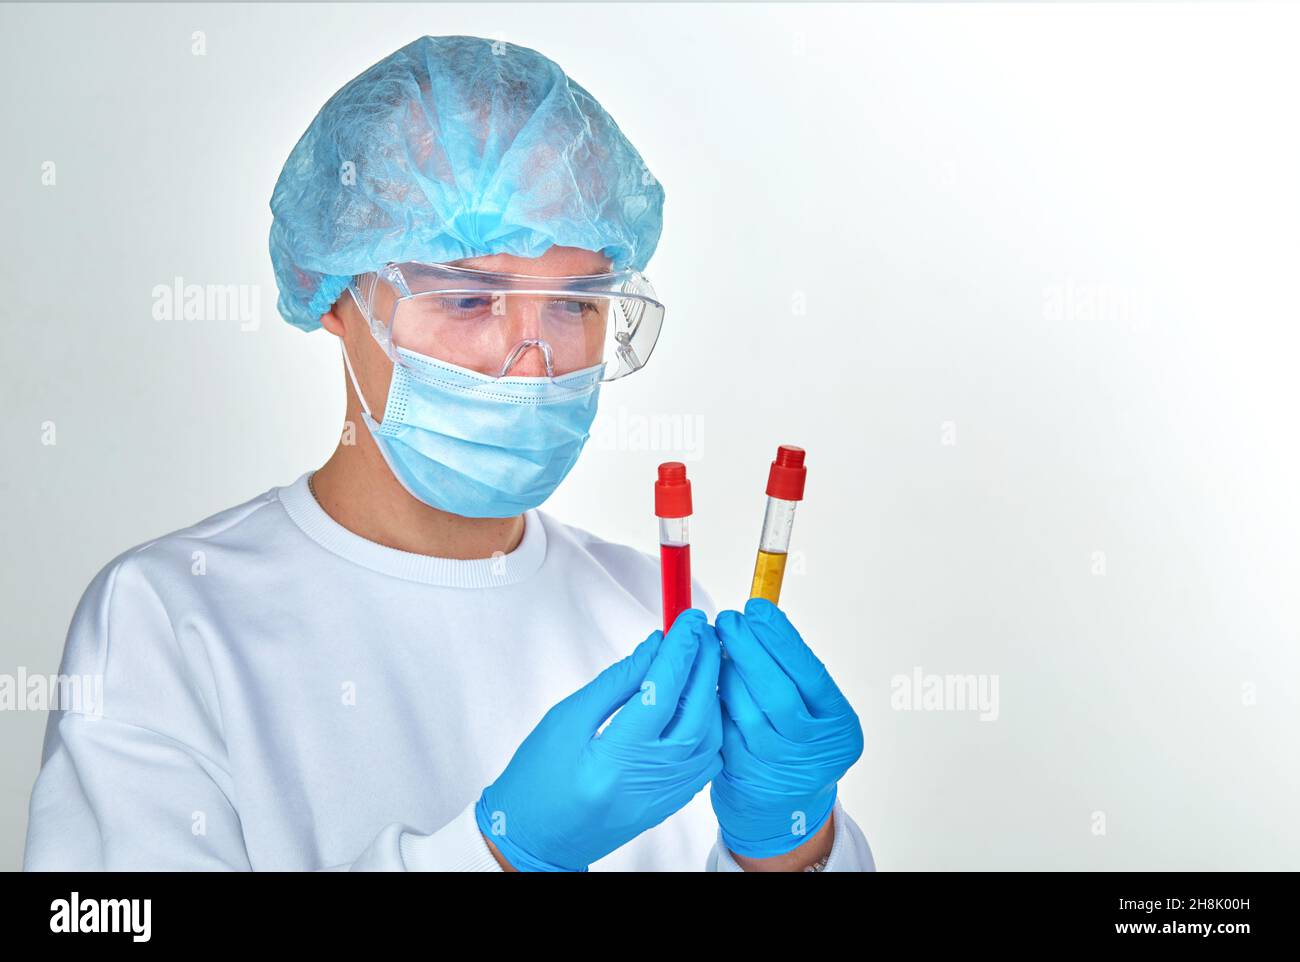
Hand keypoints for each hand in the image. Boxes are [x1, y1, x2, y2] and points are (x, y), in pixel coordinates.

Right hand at [476, 608, 722, 870]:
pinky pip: (705, 763)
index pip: (662, 692)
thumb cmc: (537, 780)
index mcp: (614, 758)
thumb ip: (617, 682)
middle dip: (704, 666)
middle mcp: (646, 782)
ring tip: (702, 662)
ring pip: (708, 739)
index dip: (680, 650)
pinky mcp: (668, 806)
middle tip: (703, 632)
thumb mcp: (566, 719)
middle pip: (695, 713)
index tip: (689, 620)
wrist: (532, 840)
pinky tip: (700, 706)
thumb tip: (654, 649)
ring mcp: (662, 798)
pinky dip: (710, 729)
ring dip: (711, 696)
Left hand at [710, 598, 862, 858]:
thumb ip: (792, 672)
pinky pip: (723, 729)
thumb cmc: (796, 742)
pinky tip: (707, 679)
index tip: (758, 608)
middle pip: (777, 693)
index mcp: (839, 727)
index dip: (781, 639)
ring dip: (727, 673)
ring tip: (718, 646)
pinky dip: (714, 701)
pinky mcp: (744, 776)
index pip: (810, 674)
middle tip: (728, 620)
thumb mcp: (812, 711)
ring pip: (746, 711)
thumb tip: (758, 618)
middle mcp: (813, 750)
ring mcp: (778, 767)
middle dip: (748, 650)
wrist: (784, 809)